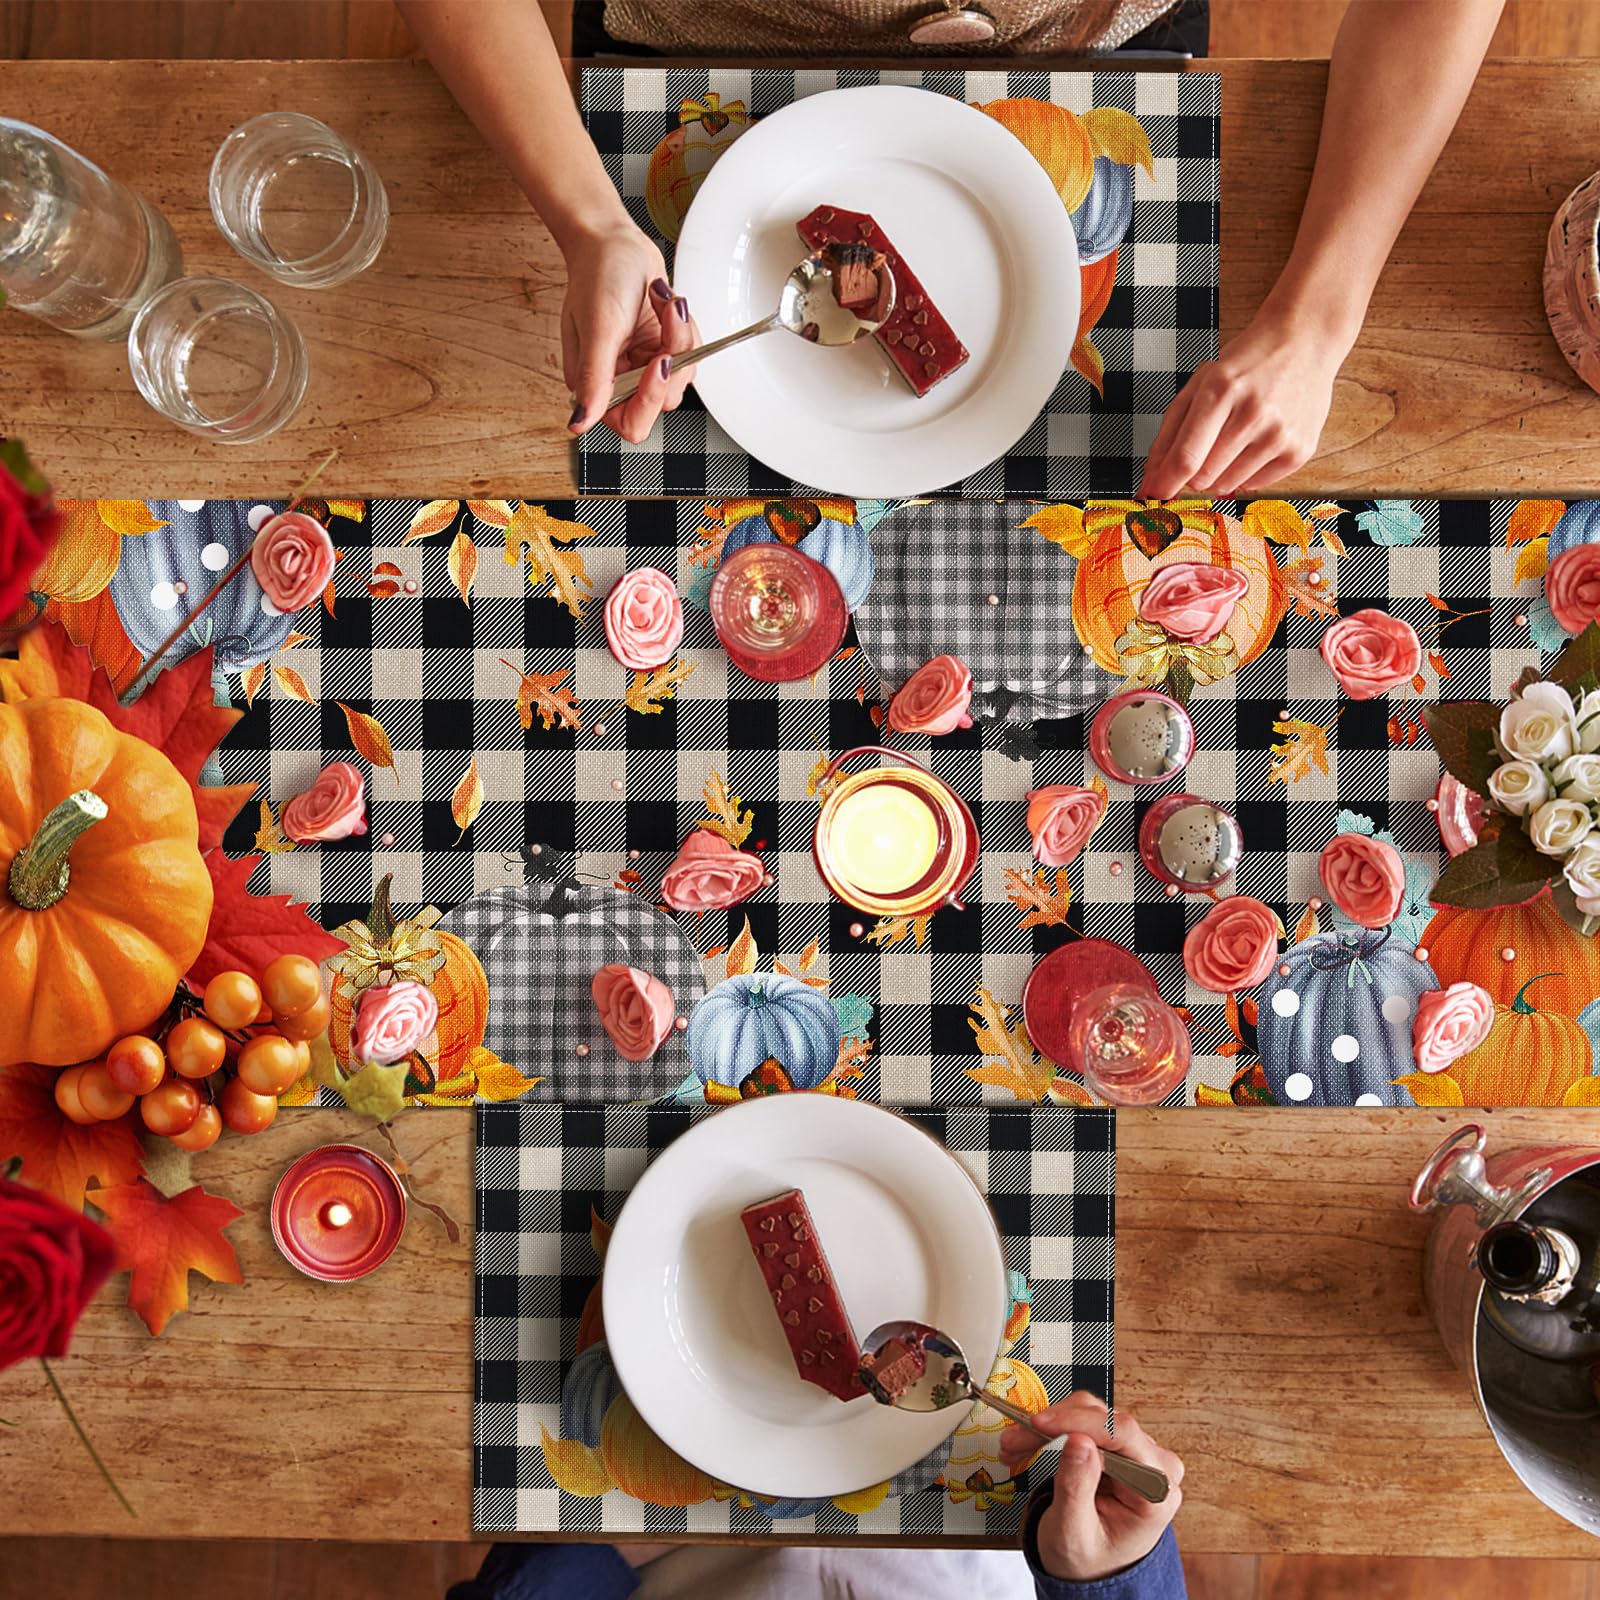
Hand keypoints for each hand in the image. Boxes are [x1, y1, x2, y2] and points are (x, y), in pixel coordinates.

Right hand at [562, 221, 699, 443]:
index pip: (630, 423)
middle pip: (663, 399)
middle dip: (672, 356)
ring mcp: (642, 364)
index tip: (658, 362)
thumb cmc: (599, 274)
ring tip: (662, 303)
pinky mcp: (661, 348)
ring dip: (680, 336)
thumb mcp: (599, 328)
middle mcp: (618, 379)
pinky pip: (690, 354)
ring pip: (682, 376)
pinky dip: (685, 327)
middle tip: (666, 321)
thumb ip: (594, 379)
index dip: (650, 400)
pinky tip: (665, 304)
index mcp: (594, 384)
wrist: (615, 241)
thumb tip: (579, 421)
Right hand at [999, 1392, 1184, 1582]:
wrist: (1090, 1571)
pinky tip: (1033, 1442)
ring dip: (1049, 1426)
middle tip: (1016, 1440)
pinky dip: (1054, 1428)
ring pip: (1090, 1414)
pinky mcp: (1118, 1446)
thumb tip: (1078, 1440)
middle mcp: (1153, 1467)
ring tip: (1019, 1445)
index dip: (1080, 1423)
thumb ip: (1076, 1489)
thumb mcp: (1074, 1535)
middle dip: (1054, 1426)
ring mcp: (1137, 1453)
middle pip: (1104, 1421)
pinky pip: (1085, 1420)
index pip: (1123, 1436)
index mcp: (1155, 1492)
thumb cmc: (1090, 1562)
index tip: (1042, 1425)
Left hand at [1139, 309, 1342, 500]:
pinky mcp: (1299, 450)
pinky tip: (1256, 442)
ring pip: (1226, 485)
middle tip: (1207, 444)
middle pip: (1203, 477)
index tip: (1152, 495)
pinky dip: (1246, 472)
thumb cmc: (1248, 364)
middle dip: (1193, 471)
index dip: (1164, 483)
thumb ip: (1170, 431)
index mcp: (1221, 390)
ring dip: (1220, 472)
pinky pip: (1254, 486)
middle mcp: (1253, 413)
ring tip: (1237, 436)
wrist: (1304, 342)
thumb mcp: (1201, 384)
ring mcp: (1279, 434)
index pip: (1186, 457)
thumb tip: (1153, 477)